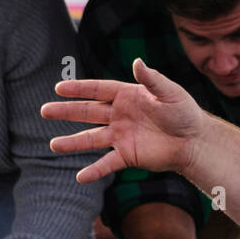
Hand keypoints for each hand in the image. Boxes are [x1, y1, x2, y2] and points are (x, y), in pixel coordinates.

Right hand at [42, 58, 205, 183]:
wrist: (194, 141)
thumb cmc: (184, 112)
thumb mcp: (169, 92)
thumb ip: (152, 79)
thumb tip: (136, 61)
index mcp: (128, 96)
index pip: (98, 90)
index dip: (79, 89)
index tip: (59, 88)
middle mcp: (120, 115)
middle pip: (88, 112)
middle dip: (66, 111)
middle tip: (44, 110)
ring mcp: (121, 136)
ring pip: (91, 138)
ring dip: (72, 142)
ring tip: (53, 145)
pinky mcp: (127, 155)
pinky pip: (107, 163)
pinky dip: (94, 171)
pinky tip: (80, 177)